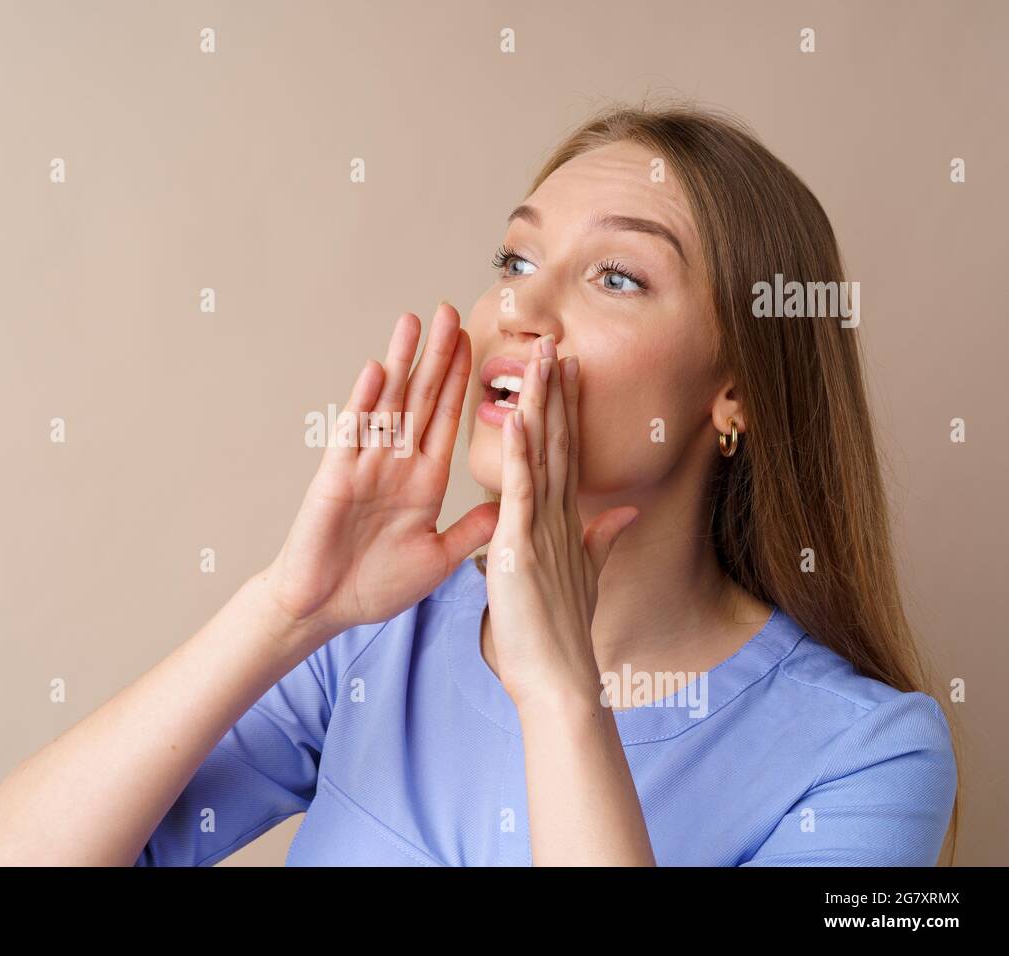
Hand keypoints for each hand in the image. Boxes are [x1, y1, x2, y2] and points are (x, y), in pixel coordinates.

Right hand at [263, 303, 499, 650]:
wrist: (325, 610)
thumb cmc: (374, 586)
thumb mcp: (438, 557)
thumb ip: (472, 530)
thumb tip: (512, 504)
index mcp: (423, 481)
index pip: (446, 419)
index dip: (461, 382)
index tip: (479, 345)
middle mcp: (395, 464)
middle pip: (420, 399)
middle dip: (436, 356)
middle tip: (452, 311)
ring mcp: (364, 466)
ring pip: (387, 404)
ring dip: (401, 363)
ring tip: (413, 322)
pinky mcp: (336, 477)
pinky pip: (353, 433)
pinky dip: (365, 402)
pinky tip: (378, 370)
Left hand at [484, 334, 639, 709]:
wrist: (559, 680)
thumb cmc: (561, 636)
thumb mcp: (586, 578)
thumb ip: (602, 541)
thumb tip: (625, 514)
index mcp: (565, 523)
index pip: (564, 454)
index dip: (564, 410)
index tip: (564, 369)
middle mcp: (559, 518)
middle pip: (556, 443)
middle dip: (554, 392)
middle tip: (553, 342)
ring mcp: (543, 529)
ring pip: (541, 455)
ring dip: (539, 405)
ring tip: (538, 358)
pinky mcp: (522, 546)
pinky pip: (519, 490)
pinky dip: (517, 453)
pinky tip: (514, 415)